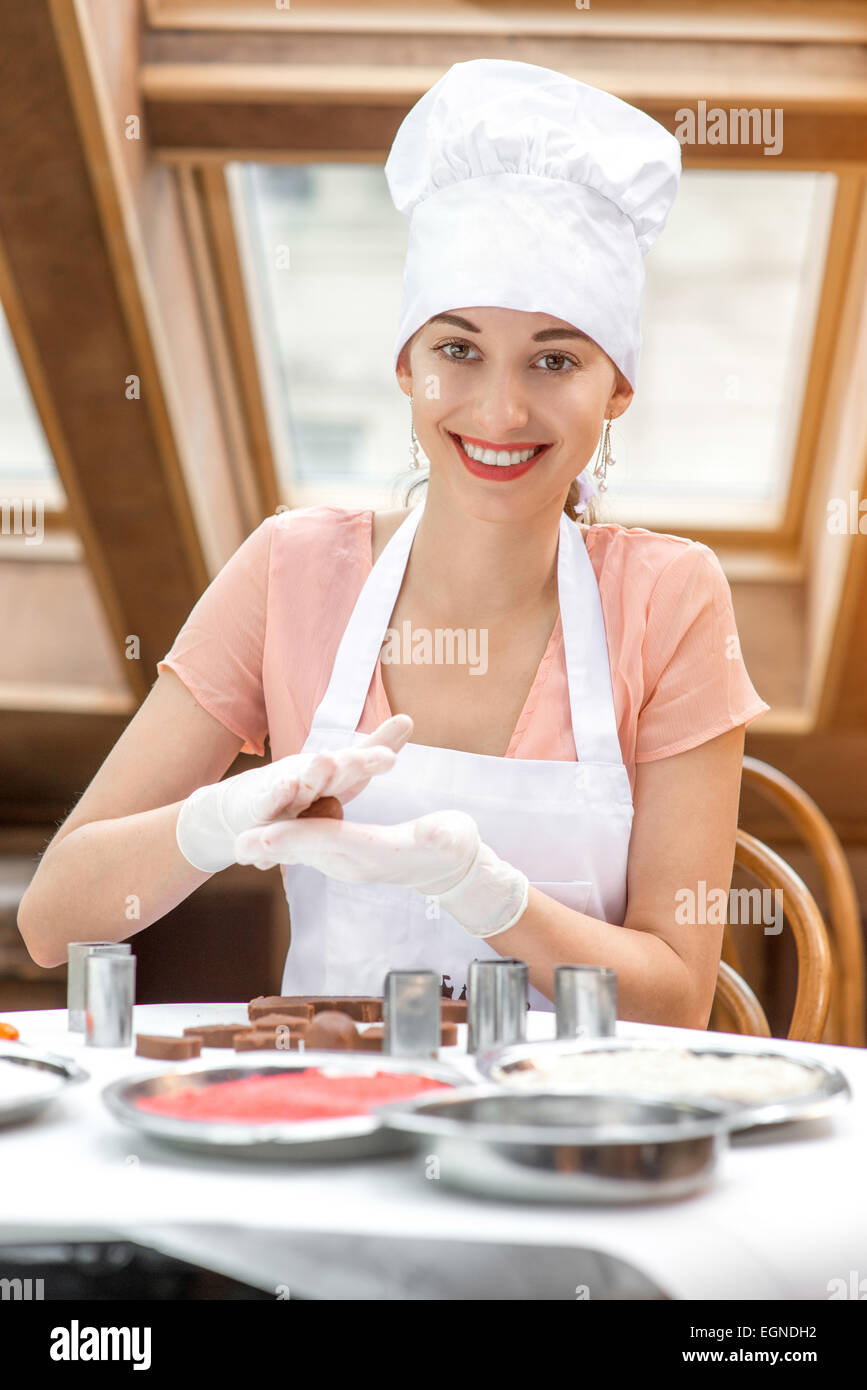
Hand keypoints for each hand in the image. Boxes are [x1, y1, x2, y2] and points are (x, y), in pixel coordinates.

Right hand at [175, 714, 412, 871]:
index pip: (359, 763)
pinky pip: (269, 803)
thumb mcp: (342, 776)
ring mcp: (284, 790)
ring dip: (317, 772)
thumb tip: (409, 719)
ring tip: (329, 761)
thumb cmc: (303, 790)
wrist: (243, 808)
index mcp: (334, 774)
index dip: (377, 754)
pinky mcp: (260, 807)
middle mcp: (311, 776)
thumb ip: (372, 750)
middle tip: (385, 757)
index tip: (400, 740)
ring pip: (304, 782)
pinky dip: (277, 795)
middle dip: (358, 761)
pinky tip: (287, 785)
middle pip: (338, 770)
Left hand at [234, 808, 528, 937]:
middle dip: (272, 845)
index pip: (329, 841)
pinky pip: (311, 851)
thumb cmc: (454, 847)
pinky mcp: (348, 857)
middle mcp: (355, 861)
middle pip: (307, 850)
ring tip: (240, 845)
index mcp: (375, 851)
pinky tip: (265, 841)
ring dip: (273, 847)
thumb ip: (443, 837)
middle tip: (237, 844)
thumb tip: (439, 836)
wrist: (451, 869)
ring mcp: (349, 862)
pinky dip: (287, 845)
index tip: (266, 838)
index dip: (296, 837)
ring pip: (304, 852)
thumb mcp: (452, 838)